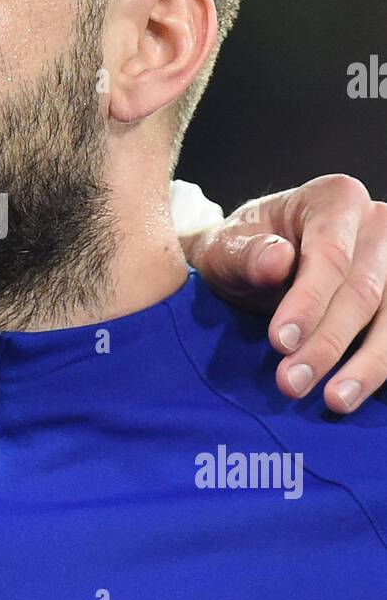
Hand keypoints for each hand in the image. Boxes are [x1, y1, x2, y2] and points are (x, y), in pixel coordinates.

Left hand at [186, 174, 386, 412]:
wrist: (257, 261)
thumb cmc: (244, 250)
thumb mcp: (228, 247)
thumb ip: (248, 254)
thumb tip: (278, 262)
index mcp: (335, 198)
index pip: (330, 255)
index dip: (309, 302)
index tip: (279, 341)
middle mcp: (377, 223)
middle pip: (364, 291)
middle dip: (327, 344)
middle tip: (291, 383)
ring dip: (366, 366)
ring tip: (335, 401)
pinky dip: (382, 366)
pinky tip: (359, 392)